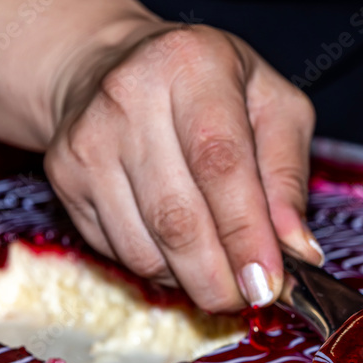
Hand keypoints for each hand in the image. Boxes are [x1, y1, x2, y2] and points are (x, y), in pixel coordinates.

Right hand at [45, 23, 321, 312]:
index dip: (245, 234)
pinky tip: (185, 254)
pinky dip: (162, 270)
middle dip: (220, 276)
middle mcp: (129, 96)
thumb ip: (289, 176)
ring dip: (193, 279)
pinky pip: (120, 250)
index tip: (269, 285)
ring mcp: (88, 138)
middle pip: (177, 216)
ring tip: (225, 274)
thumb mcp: (274, 107)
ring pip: (144, 246)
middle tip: (252, 298)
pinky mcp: (63, 174)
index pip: (219, 164)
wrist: (114, 64)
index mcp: (193, 65)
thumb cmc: (214, 88)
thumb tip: (299, 250)